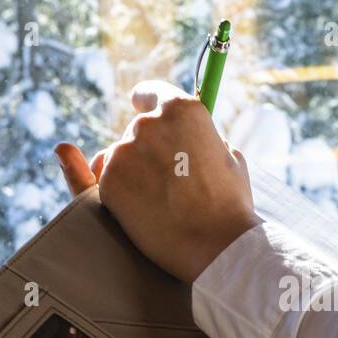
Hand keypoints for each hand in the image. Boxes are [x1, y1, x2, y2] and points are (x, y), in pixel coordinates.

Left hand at [54, 80, 260, 283]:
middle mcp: (147, 124)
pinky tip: (146, 211)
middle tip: (171, 181)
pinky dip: (122, 193)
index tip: (139, 104)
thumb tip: (189, 137)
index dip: (146, 100)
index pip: (151, 93)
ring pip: (121, 156)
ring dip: (134, 172)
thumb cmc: (230, 204)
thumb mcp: (229, 156)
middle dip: (148, 149)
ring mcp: (123, 152)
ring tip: (162, 202)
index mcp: (182, 110)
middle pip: (137, 129)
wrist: (215, 245)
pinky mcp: (108, 182)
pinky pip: (108, 181)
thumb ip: (203, 137)